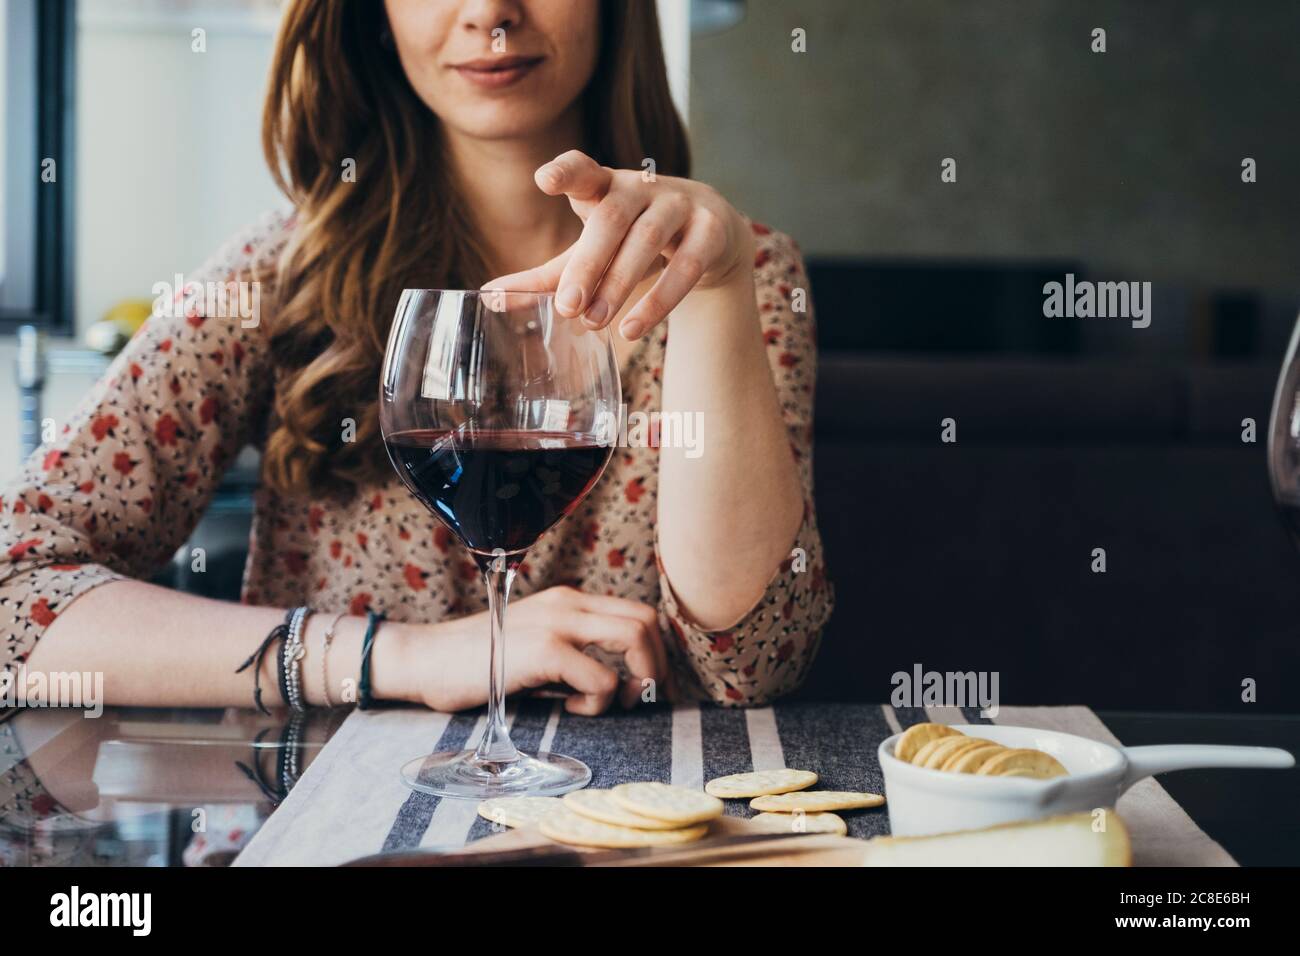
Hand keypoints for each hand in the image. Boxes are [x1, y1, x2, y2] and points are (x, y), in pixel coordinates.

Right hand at [392, 586, 669, 714]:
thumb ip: (574, 655)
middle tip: (641, 699)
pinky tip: (569, 708)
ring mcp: (557, 622)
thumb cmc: (477, 664)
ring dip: (635, 680)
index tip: (650, 685)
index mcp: (568, 601)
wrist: (424, 660)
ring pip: (634, 638)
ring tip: (608, 703)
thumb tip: (621, 685)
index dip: (656, 650)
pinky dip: (597, 702)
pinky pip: (601, 678)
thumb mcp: (534, 650)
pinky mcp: (544, 649)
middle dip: (656, 666)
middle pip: (645, 621)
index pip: (637, 612)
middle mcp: (568, 603)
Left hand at [483, 149, 754, 340]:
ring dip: (619, 283)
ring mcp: (680, 205)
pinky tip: (633, 326)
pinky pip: (686, 266)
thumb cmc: (635, 241)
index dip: (565, 171)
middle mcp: (642, 188)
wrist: (711, 238)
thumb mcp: (591, 254)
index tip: (545, 180)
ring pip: (647, 241)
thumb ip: (547, 277)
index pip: (583, 168)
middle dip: (588, 264)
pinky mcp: (711, 231)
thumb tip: (488, 298)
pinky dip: (660, 299)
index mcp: (604, 186)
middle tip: (566, 308)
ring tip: (595, 323)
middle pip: (611, 217)